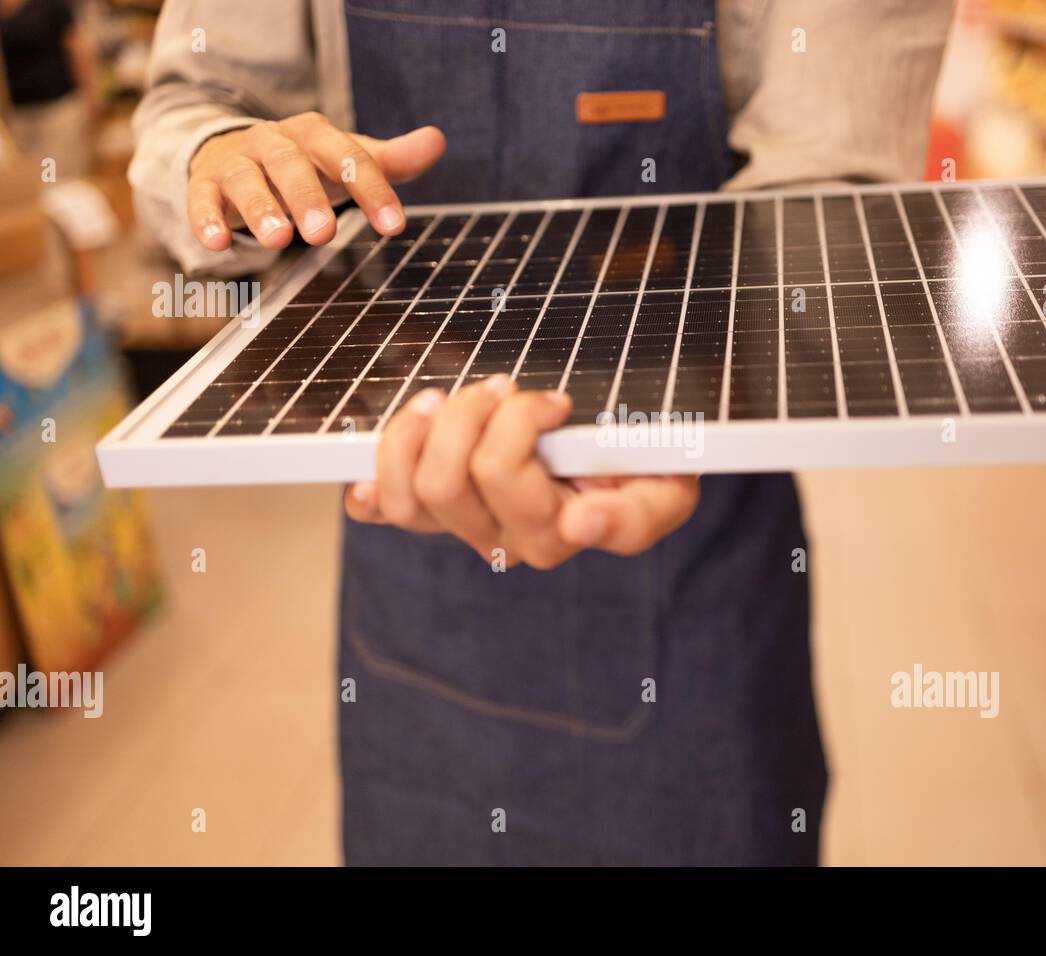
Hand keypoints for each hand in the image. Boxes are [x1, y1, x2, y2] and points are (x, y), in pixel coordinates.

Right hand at [187, 111, 445, 251]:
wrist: (236, 153)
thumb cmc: (307, 166)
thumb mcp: (348, 162)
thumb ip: (391, 160)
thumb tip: (438, 140)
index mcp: (316, 134)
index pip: (349, 157)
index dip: (373, 190)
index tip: (395, 227)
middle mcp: (274, 141)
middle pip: (291, 163)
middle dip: (307, 197)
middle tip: (324, 234)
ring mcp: (236, 160)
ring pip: (246, 178)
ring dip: (259, 208)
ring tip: (277, 242)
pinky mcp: (204, 182)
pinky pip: (201, 196)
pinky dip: (206, 218)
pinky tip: (217, 244)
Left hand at [344, 376, 699, 568]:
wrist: (633, 459)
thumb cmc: (649, 463)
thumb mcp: (670, 485)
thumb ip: (635, 515)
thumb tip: (577, 526)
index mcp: (565, 530)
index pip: (506, 473)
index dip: (516, 435)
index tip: (558, 407)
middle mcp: (515, 539)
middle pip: (449, 479)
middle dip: (472, 412)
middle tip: (510, 386)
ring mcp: (474, 529)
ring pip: (411, 492)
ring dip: (425, 428)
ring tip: (463, 398)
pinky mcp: (442, 515)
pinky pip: (387, 512)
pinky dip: (375, 481)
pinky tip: (388, 458)